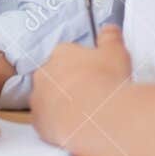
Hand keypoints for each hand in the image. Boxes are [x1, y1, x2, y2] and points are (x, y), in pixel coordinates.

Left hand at [31, 24, 132, 148]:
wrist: (96, 114)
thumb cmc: (106, 79)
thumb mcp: (116, 52)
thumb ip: (110, 37)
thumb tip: (109, 28)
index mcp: (61, 53)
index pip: (67, 55)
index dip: (82, 66)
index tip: (94, 76)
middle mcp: (44, 72)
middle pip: (54, 76)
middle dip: (68, 84)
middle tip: (89, 94)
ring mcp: (38, 97)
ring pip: (47, 99)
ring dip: (60, 104)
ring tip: (82, 113)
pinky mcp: (38, 121)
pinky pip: (46, 121)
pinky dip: (56, 124)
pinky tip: (73, 127)